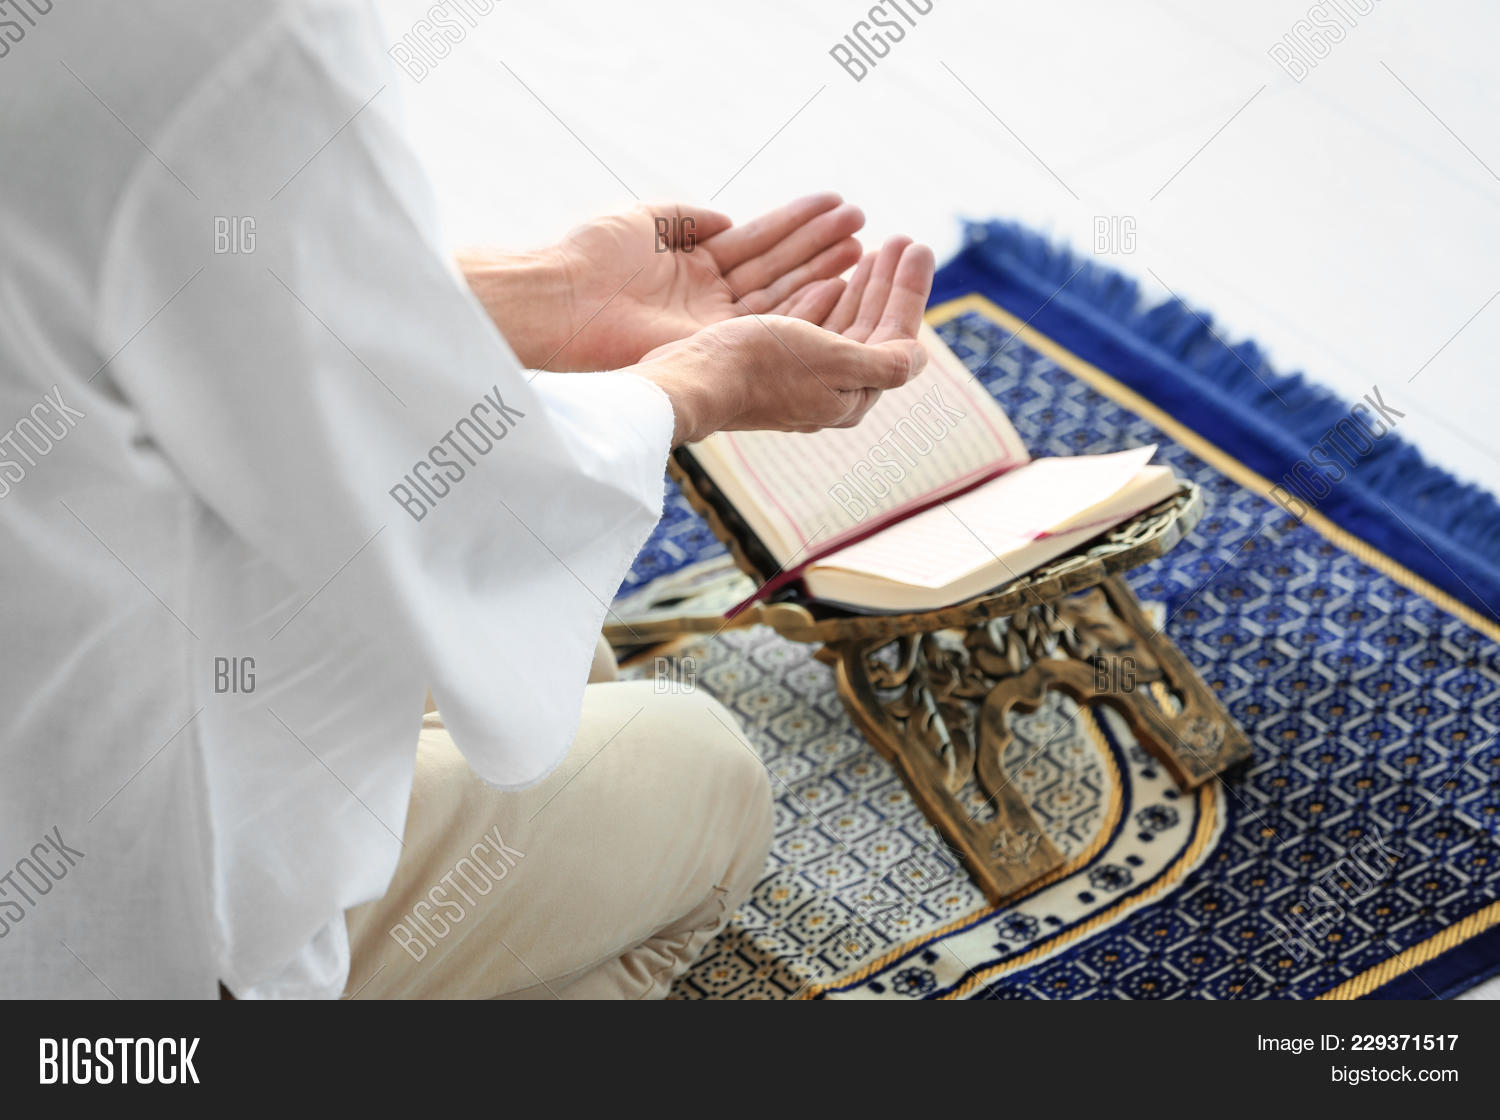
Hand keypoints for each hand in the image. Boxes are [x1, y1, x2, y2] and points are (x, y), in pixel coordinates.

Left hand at [545, 193, 867, 369]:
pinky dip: (801, 303)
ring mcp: (714, 323)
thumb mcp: (650, 219)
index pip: (757, 242)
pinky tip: (836, 284)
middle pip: (777, 269)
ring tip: (862, 247)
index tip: (836, 207)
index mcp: (695, 265)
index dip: (797, 225)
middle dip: (820, 246)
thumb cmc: (591, 255)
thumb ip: (693, 219)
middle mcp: (710, 297)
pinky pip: (764, 323)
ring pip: (779, 294)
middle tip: (864, 226)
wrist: (563, 300)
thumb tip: (728, 220)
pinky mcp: (712, 344)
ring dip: (821, 270)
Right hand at [633, 237, 934, 443]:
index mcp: (851, 395)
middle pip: (873, 331)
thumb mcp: (833, 360)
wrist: (691, 382)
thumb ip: (883, 361)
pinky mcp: (770, 368)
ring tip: (874, 250)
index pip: (897, 339)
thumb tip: (919, 357)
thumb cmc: (759, 368)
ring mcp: (799, 381)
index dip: (910, 291)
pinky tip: (830, 280)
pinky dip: (826, 300)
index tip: (918, 246)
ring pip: (843, 327)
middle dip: (889, 283)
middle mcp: (830, 393)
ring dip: (861, 287)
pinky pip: (811, 331)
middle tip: (902, 239)